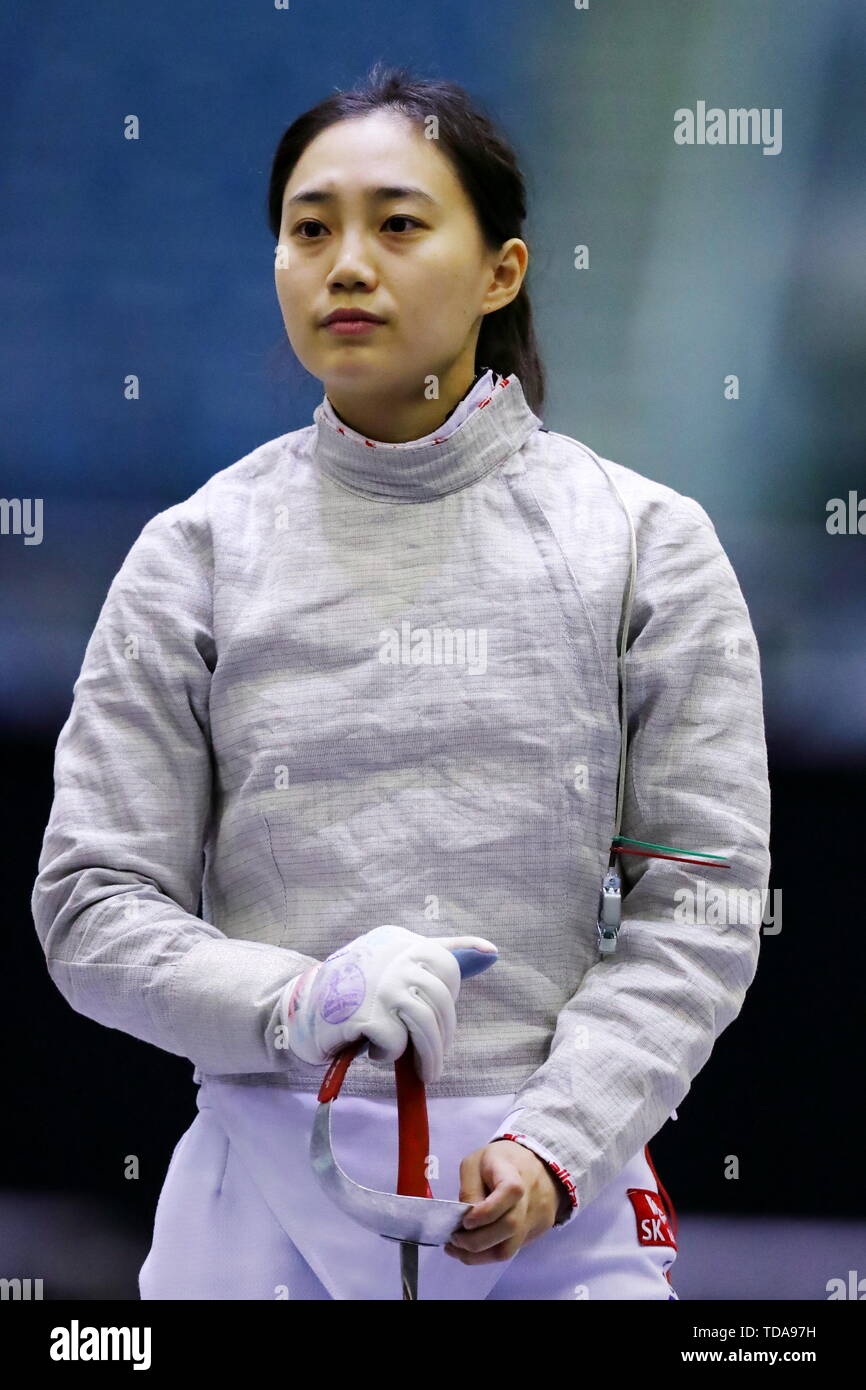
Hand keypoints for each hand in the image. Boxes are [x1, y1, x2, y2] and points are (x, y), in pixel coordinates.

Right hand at [281, 924, 497, 1082]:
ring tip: (425, 1072)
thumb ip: (444, 956)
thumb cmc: (356, 992)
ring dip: (429, 1055)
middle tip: (433, 1063)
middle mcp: (393, 956)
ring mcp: (379, 984)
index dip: (446, 1003)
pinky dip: (389, 1055)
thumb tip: (493, 952)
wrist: (301, 1011)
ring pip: (424, 1024)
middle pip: (440, 1001)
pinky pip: (396, 1043)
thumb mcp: (397, 964)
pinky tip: (373, 1051)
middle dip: (441, 1039)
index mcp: (402, 941)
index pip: (447, 968)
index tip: (434, 1022)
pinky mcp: (365, 1013)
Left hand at [444, 1140, 566, 1264]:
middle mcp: (531, 1198)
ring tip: (459, 1249)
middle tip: (454, 1240)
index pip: (509, 1193)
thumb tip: (464, 1221)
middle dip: (476, 1241)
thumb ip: (469, 1189)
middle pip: (510, 1227)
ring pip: (510, 1249)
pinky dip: (490, 1251)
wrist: (537, 1163)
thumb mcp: (475, 1162)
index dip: (486, 1212)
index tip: (465, 1220)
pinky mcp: (537, 1231)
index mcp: (514, 1174)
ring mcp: (537, 1218)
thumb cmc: (500, 1161)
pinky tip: (476, 1245)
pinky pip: (513, 1248)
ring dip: (481, 1255)